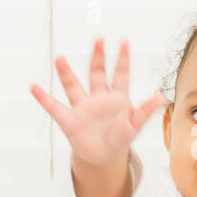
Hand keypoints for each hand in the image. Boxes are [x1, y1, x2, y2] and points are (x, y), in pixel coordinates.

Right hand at [30, 37, 165, 167]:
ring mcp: (82, 108)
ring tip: (60, 58)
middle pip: (97, 74)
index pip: (120, 74)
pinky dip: (44, 99)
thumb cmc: (120, 138)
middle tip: (98, 39)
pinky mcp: (69, 121)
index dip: (123, 59)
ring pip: (73, 87)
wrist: (103, 157)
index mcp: (116, 98)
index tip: (124, 41)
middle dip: (97, 57)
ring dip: (66, 74)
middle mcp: (98, 98)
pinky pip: (54, 108)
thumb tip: (161, 96)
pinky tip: (34, 87)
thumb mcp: (135, 125)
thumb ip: (146, 111)